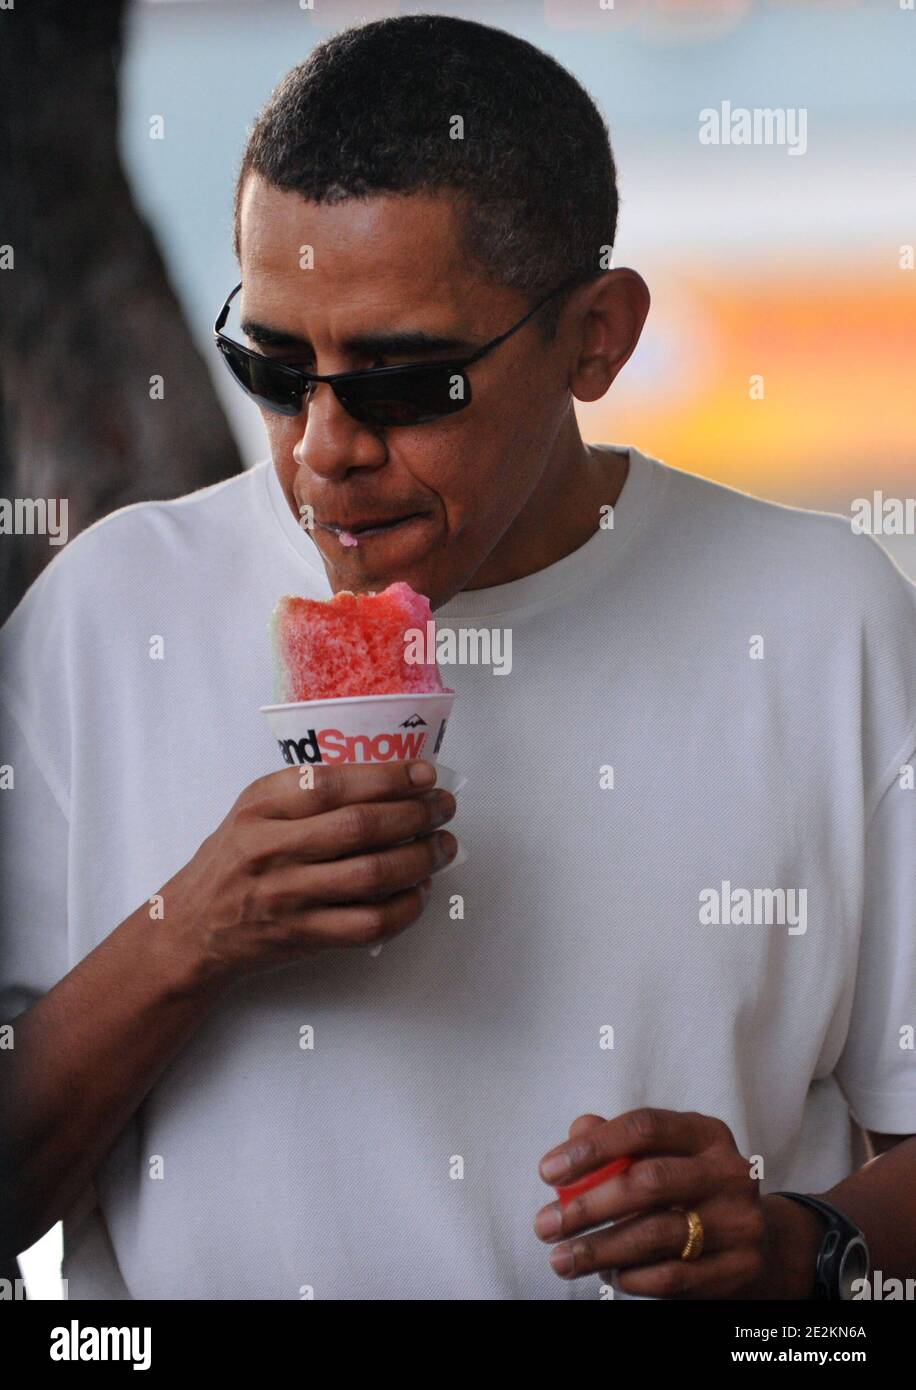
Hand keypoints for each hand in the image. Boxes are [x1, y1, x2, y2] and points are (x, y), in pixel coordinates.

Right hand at [159, 759, 456, 987]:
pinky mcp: (304, 936)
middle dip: (416, 813)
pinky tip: (420, 889)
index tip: (424, 774)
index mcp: (262, 808)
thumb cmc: (235, 858)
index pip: (333, 784)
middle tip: (444, 806)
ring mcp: (289, 897)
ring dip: (420, 858)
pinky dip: (405, 907)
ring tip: (444, 845)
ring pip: (371, 875)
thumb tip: (390, 778)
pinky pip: (369, 924)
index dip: (388, 777)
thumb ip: (307, 790)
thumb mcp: (254, 808)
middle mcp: (273, 849)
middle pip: (360, 827)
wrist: (193, 927)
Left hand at [535, 1109, 780, 1297]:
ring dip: (599, 1249)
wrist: (753, 1238)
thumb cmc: (688, 1188)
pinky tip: (610, 1274)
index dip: (592, 1147)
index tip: (547, 1172)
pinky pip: (673, 1276)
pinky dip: (632, 1277)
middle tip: (545, 1225)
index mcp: (706, 1133)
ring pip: (657, 1235)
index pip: (644, 1127)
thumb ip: (618, 1141)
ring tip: (562, 1259)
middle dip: (587, 1205)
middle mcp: (730, 1172)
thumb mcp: (662, 1155)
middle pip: (648, 1182)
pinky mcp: (740, 1267)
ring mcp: (740, 1221)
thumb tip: (578, 1130)